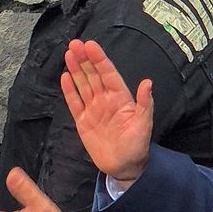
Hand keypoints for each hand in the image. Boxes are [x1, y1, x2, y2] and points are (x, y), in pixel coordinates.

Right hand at [60, 39, 151, 187]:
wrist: (124, 167)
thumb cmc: (137, 146)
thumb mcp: (144, 125)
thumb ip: (145, 103)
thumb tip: (148, 82)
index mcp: (120, 98)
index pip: (108, 74)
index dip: (99, 59)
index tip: (91, 45)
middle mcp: (105, 100)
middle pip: (93, 75)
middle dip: (84, 59)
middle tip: (74, 44)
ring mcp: (93, 109)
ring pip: (82, 85)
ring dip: (76, 69)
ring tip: (68, 53)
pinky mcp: (83, 121)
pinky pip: (74, 102)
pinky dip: (69, 90)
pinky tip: (65, 77)